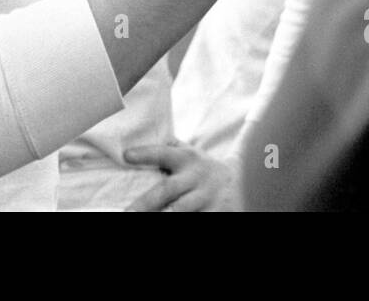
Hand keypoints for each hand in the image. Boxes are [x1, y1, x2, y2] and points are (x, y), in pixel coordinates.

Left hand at [123, 142, 238, 211]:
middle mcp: (196, 177)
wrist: (241, 181)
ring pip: (181, 210)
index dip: (146, 154)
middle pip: (167, 189)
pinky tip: (164, 224)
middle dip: (145, 203)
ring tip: (139, 220)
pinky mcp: (214, 212)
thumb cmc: (200, 167)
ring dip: (163, 215)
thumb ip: (167, 148)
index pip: (163, 153)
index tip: (126, 155)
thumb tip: (133, 143)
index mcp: (186, 158)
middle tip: (126, 212)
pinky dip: (181, 221)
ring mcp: (206, 198)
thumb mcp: (188, 152)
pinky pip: (196, 218)